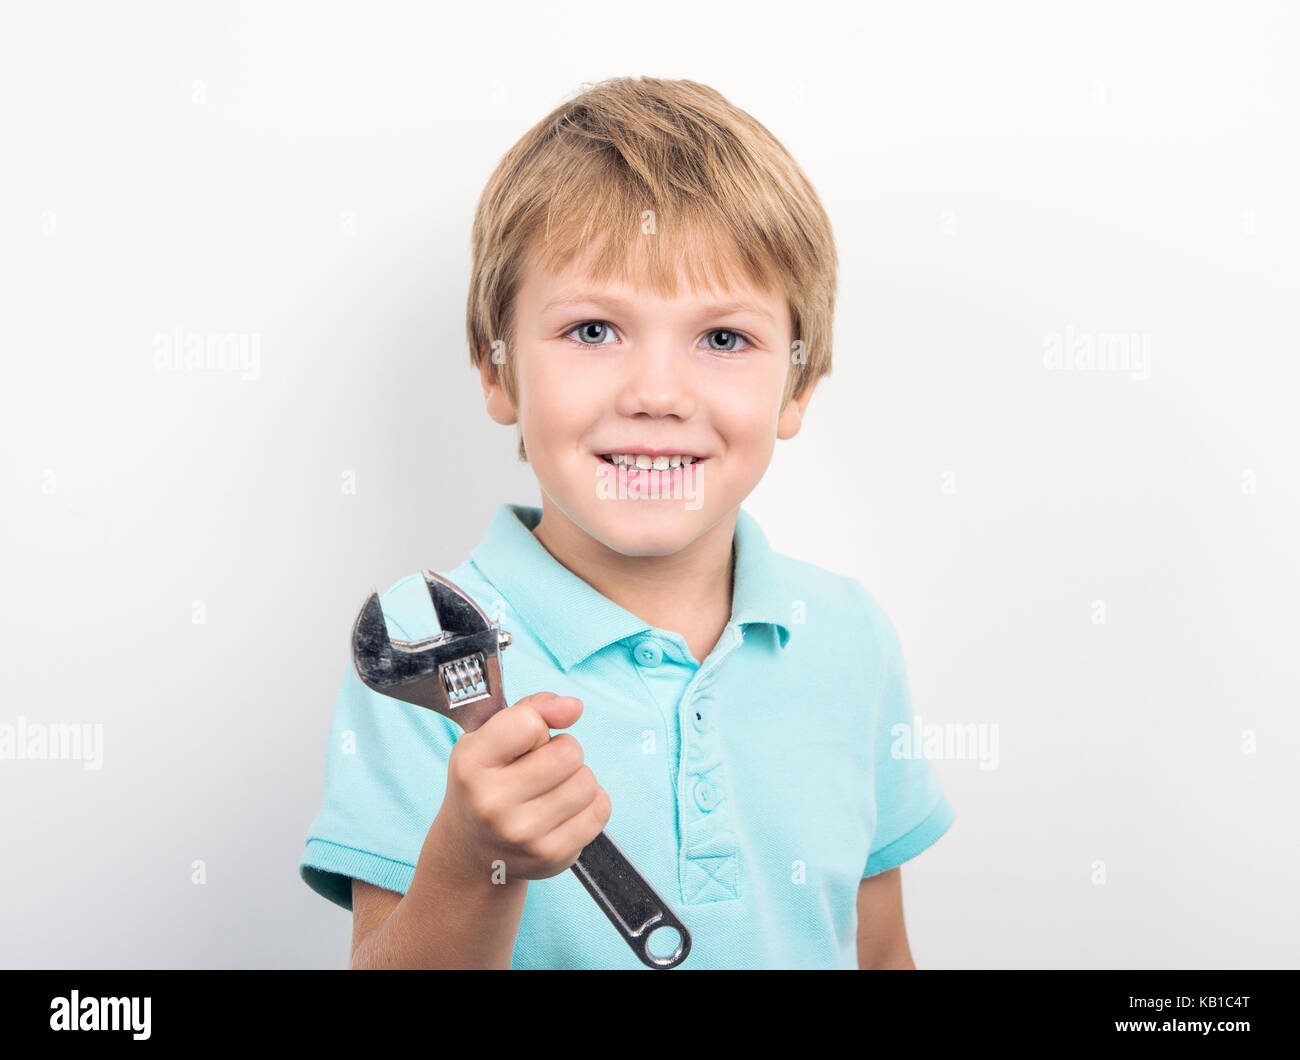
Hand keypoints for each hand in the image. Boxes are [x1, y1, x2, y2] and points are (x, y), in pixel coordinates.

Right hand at [434, 692, 611, 883]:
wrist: (470, 851)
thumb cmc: (484, 782)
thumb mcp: (489, 737)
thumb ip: (532, 709)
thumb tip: (574, 707)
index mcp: (471, 764)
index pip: (529, 723)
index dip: (535, 726)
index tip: (523, 740)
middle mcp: (492, 802)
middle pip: (569, 752)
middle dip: (562, 751)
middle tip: (540, 767)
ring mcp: (523, 833)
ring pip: (588, 781)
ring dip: (576, 778)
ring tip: (550, 789)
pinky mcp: (551, 854)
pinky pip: (600, 808)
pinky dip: (589, 803)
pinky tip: (562, 810)